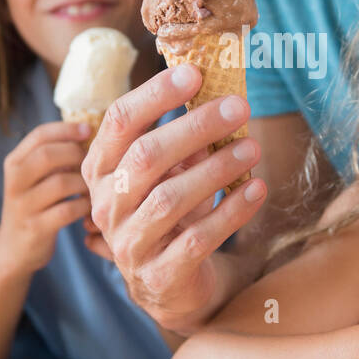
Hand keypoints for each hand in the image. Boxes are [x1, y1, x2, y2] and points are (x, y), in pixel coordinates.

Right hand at [0, 121, 92, 274]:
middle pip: (48, 155)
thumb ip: (56, 155)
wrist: (15, 249)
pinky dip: (84, 206)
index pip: (40, 135)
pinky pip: (67, 210)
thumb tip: (90, 130)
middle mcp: (15, 181)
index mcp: (15, 162)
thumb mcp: (37, 177)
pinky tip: (89, 207)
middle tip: (93, 163)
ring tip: (94, 186)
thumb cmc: (37, 204)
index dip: (67, 129)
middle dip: (77, 155)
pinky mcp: (36, 228)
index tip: (89, 129)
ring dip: (85, 183)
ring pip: (61, 183)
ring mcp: (23, 205)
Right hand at [82, 65, 266, 331]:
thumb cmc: (170, 214)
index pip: (119, 121)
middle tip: (237, 107)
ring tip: (251, 146)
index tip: (195, 73)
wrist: (169, 286)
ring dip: (216, 168)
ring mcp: (129, 243)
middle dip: (194, 127)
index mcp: (102, 170)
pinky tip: (257, 188)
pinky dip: (230, 212)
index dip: (155, 94)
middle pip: (146, 156)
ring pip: (169, 198)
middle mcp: (107, 205)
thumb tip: (218, 95)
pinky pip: (196, 239)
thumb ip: (183, 140)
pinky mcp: (159, 275)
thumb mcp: (169, 174)